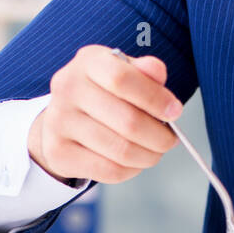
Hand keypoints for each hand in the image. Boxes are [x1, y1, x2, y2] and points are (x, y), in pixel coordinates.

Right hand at [27, 45, 181, 183]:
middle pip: (127, 121)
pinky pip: (108, 170)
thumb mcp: (124, 70)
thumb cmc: (103, 91)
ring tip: (156, 151)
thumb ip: (144, 70)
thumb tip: (157, 73)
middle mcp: (68, 89)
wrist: (63, 116)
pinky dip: (131, 170)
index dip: (155, 98)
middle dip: (159, 136)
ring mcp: (59, 122)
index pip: (123, 79)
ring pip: (121, 150)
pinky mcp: (58, 152)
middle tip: (170, 140)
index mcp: (88, 62)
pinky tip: (136, 162)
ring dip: (149, 156)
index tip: (175, 112)